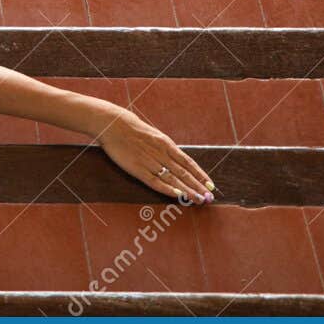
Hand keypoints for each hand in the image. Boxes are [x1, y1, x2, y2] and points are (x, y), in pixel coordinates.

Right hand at [97, 109, 214, 202]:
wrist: (112, 124)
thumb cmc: (132, 128)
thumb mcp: (153, 134)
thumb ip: (165, 147)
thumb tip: (177, 158)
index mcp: (166, 144)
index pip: (188, 162)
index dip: (200, 175)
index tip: (210, 185)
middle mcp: (161, 154)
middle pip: (184, 173)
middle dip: (198, 186)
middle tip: (209, 198)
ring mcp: (150, 162)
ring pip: (173, 179)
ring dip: (187, 190)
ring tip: (199, 200)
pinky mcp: (138, 169)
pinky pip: (155, 181)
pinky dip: (168, 189)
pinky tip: (178, 196)